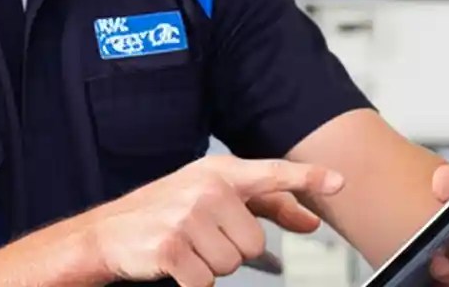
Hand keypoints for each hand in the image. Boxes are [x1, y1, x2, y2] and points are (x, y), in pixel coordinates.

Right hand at [84, 154, 344, 286]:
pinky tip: (175, 264)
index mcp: (220, 173)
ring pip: (233, 264)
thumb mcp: (215, 199)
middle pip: (255, 242)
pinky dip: (193, 282)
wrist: (109, 233)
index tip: (339, 182)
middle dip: (232, 250)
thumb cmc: (166, 212)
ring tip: (188, 249)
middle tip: (202, 238)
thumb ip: (267, 206)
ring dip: (212, 265)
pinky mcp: (172, 246)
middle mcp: (207, 189)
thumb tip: (310, 221)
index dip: (308, 178)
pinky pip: (206, 281)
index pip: (273, 174)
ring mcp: (188, 216)